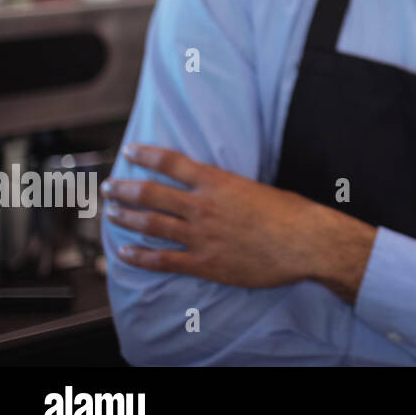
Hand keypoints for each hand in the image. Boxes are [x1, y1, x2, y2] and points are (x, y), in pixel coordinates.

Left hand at [101, 143, 374, 298]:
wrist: (306, 243)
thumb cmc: (292, 214)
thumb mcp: (260, 189)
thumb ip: (233, 189)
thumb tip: (221, 190)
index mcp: (219, 182)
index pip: (171, 162)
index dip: (145, 155)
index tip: (128, 151)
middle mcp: (203, 206)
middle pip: (151, 194)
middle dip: (124, 189)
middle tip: (109, 187)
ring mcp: (201, 235)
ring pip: (151, 224)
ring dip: (126, 218)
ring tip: (111, 214)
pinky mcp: (204, 262)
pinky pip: (163, 260)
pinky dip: (140, 256)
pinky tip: (125, 253)